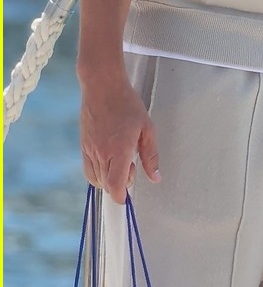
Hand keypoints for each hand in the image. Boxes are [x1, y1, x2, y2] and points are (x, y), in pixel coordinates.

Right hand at [79, 73, 159, 203]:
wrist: (103, 87)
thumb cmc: (127, 104)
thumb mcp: (147, 129)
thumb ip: (151, 156)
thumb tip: (155, 177)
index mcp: (119, 149)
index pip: (115, 184)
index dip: (120, 196)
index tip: (126, 199)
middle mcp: (101, 152)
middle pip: (106, 184)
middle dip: (119, 184)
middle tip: (131, 167)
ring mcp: (89, 149)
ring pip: (95, 178)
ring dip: (108, 178)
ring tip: (120, 161)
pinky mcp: (83, 145)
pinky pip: (88, 168)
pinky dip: (98, 171)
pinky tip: (109, 159)